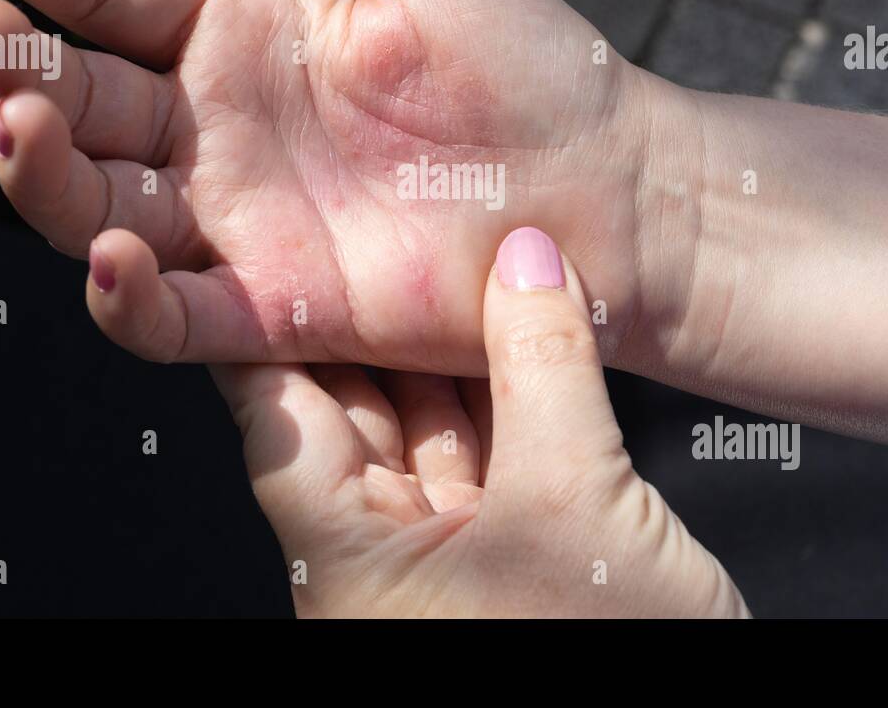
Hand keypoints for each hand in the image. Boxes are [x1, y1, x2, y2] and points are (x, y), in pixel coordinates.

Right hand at [0, 0, 698, 374]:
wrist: (610, 193)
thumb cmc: (537, 70)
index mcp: (250, 36)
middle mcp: (226, 131)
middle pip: (86, 102)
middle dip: (17, 69)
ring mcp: (244, 224)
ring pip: (104, 206)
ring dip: (46, 172)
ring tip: (16, 122)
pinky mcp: (278, 312)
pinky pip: (176, 316)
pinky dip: (128, 294)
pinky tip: (109, 251)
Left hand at [211, 227, 746, 616]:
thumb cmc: (610, 661)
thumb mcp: (575, 501)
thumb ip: (545, 368)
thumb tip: (528, 261)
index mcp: (348, 565)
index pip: (281, 416)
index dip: (280, 324)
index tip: (277, 241)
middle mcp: (380, 567)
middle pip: (358, 417)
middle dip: (383, 323)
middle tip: (397, 225)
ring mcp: (449, 569)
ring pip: (432, 438)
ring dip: (457, 358)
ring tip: (472, 264)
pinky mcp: (511, 571)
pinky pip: (493, 466)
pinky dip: (511, 404)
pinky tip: (528, 338)